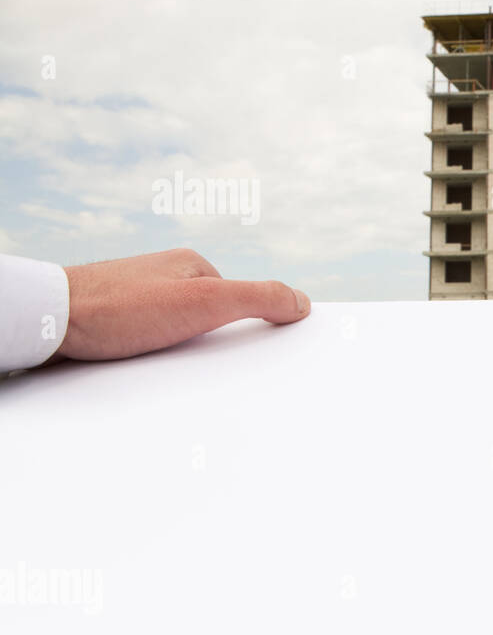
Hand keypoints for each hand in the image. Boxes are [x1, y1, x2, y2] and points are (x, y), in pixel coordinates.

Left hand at [50, 249, 310, 362]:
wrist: (47, 320)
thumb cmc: (118, 308)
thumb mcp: (205, 302)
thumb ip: (258, 299)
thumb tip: (302, 300)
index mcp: (192, 266)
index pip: (244, 299)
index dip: (258, 325)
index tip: (272, 350)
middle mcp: (165, 277)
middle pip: (214, 318)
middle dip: (220, 344)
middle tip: (219, 368)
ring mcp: (140, 298)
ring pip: (182, 333)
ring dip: (185, 354)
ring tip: (177, 365)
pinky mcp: (116, 321)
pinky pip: (153, 342)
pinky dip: (158, 357)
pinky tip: (150, 366)